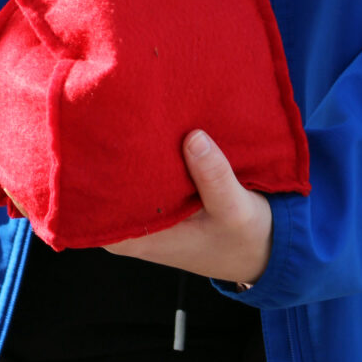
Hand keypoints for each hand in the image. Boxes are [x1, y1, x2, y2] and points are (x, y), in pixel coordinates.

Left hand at [103, 130, 272, 285]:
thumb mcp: (235, 209)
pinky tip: (158, 124)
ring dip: (135, 151)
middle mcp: (140, 228)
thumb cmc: (247, 240)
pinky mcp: (167, 200)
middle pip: (108, 188)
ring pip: (129, 178)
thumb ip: (214, 177)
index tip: (95, 140)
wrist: (270, 249)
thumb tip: (192, 138)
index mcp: (144, 239)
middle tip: (112, 113)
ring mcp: (152, 214)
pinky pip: (150, 173)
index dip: (91, 178)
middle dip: (110, 155)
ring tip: (131, 112)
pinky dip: (155, 153)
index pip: (97, 210)